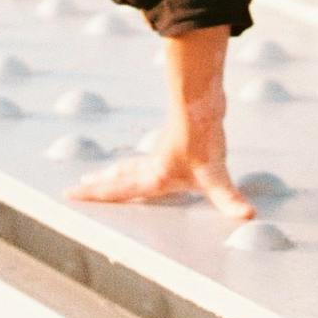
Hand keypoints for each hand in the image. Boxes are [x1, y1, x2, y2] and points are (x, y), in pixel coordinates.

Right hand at [67, 98, 257, 221]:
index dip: (95, 194)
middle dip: (100, 184)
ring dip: (118, 171)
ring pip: (133, 164)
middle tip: (80, 185)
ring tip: (107, 173)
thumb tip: (246, 215)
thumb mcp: (216, 176)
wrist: (202, 102)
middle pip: (120, 176)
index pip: (119, 189)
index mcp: (155, 176)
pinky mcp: (174, 140)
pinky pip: (150, 156)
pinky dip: (140, 161)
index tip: (70, 193)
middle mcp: (154, 165)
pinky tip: (152, 160)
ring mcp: (163, 151)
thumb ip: (229, 198)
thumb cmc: (203, 138)